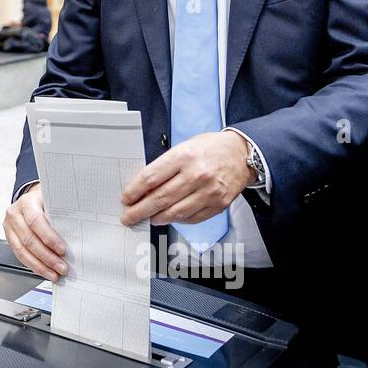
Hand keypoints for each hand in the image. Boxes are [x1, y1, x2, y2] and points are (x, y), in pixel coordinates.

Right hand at [4, 185, 68, 280]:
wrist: (31, 200)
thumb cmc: (45, 202)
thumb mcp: (52, 203)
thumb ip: (58, 218)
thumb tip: (72, 240)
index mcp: (26, 202)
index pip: (35, 221)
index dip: (49, 237)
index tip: (62, 250)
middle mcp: (14, 214)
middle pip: (29, 239)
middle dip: (47, 257)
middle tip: (62, 267)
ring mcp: (9, 227)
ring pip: (22, 251)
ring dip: (40, 266)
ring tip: (54, 274)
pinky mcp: (9, 238)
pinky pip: (20, 255)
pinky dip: (33, 266)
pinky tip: (45, 271)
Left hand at [119, 129, 253, 226]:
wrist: (242, 154)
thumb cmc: (209, 149)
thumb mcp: (183, 147)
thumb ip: (165, 167)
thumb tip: (143, 188)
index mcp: (184, 156)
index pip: (151, 178)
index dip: (134, 191)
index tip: (126, 199)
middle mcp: (196, 175)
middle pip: (159, 198)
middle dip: (139, 211)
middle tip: (128, 217)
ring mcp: (209, 192)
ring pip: (174, 213)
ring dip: (156, 218)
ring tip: (147, 218)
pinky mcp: (218, 205)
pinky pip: (191, 218)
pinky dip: (177, 220)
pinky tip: (169, 217)